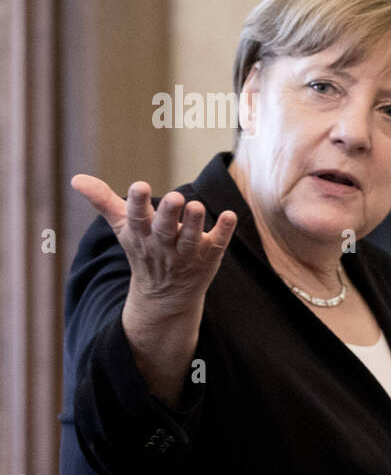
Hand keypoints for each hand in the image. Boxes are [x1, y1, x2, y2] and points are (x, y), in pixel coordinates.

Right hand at [71, 176, 236, 310]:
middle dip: (168, 214)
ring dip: (194, 223)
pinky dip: (224, 231)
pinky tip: (231, 215)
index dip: (137, 203)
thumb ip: (104, 201)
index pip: (136, 218)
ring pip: (190, 238)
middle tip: (175, 197)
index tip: (140, 186)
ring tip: (196, 205)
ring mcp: (187, 253)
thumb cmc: (144, 249)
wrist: (165, 295)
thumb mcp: (123, 228)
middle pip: (164, 229)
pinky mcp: (209, 255)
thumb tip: (75, 178)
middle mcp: (163, 245)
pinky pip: (217, 243)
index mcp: (140, 235)